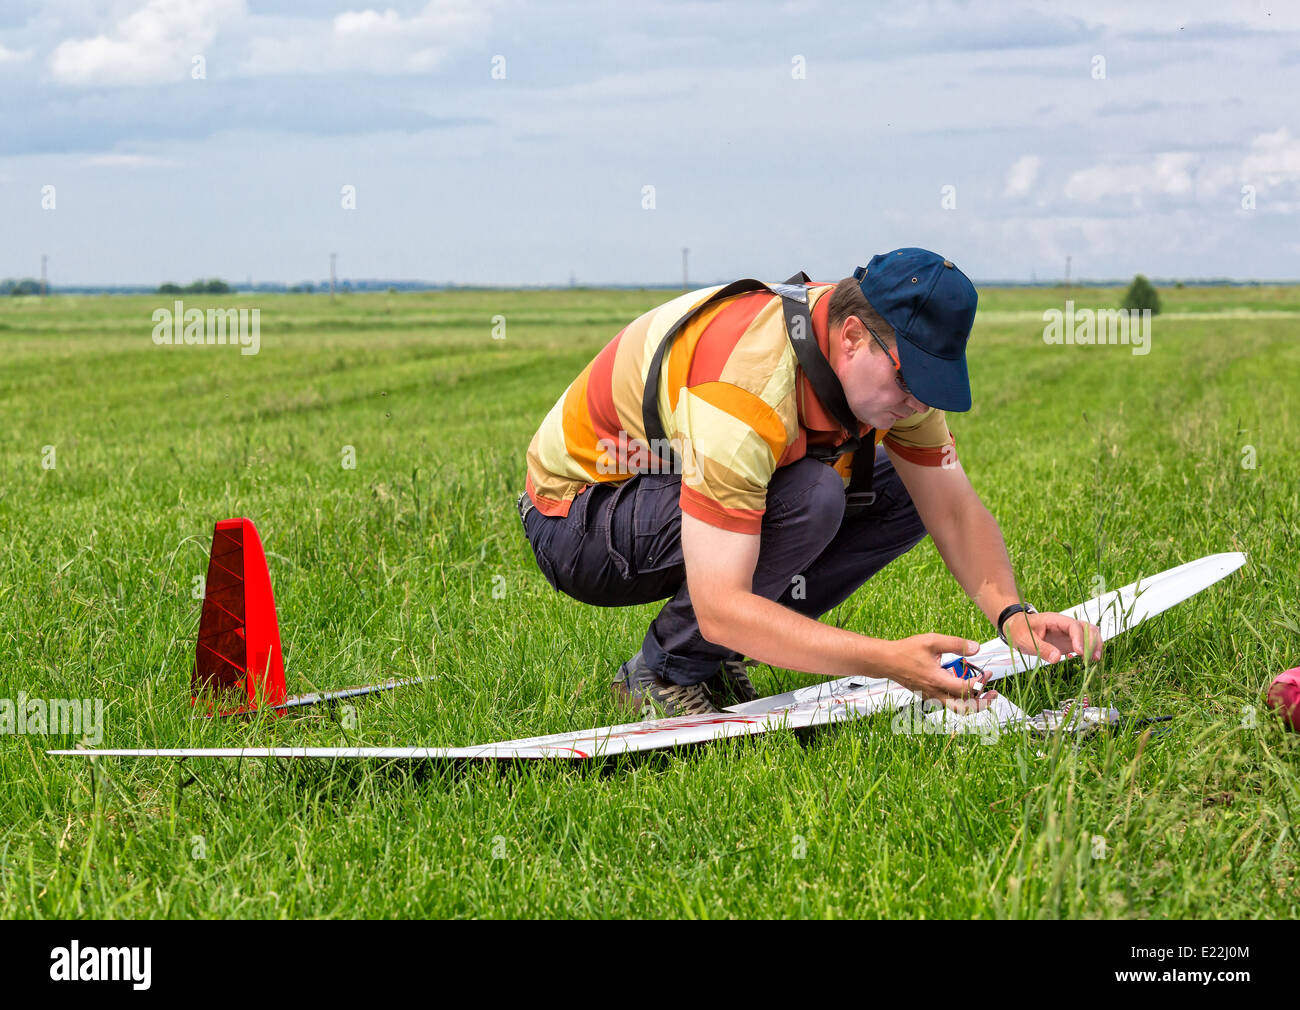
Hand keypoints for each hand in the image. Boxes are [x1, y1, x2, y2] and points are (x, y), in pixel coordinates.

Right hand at [879, 634, 997, 713]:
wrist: (886, 660)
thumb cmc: (906, 650)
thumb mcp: (932, 641)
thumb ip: (956, 643)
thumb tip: (976, 648)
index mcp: (937, 680)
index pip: (966, 688)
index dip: (980, 682)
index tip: (986, 673)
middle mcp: (935, 692)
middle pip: (964, 709)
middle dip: (982, 704)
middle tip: (992, 694)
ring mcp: (931, 696)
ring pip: (956, 707)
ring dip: (971, 702)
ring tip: (981, 692)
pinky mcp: (928, 695)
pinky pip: (948, 701)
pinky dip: (959, 697)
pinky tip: (962, 684)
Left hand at [1003, 610, 1102, 663]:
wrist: (1015, 628)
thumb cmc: (1019, 630)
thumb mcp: (1025, 639)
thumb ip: (1041, 648)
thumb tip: (1057, 658)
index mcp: (1054, 620)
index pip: (1073, 626)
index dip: (1079, 638)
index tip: (1080, 652)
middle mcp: (1064, 625)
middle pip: (1087, 628)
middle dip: (1093, 641)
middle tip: (1093, 658)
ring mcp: (1068, 633)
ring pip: (1089, 634)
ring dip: (1095, 645)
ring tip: (1095, 660)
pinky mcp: (1068, 641)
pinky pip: (1084, 643)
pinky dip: (1089, 650)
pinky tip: (1086, 660)